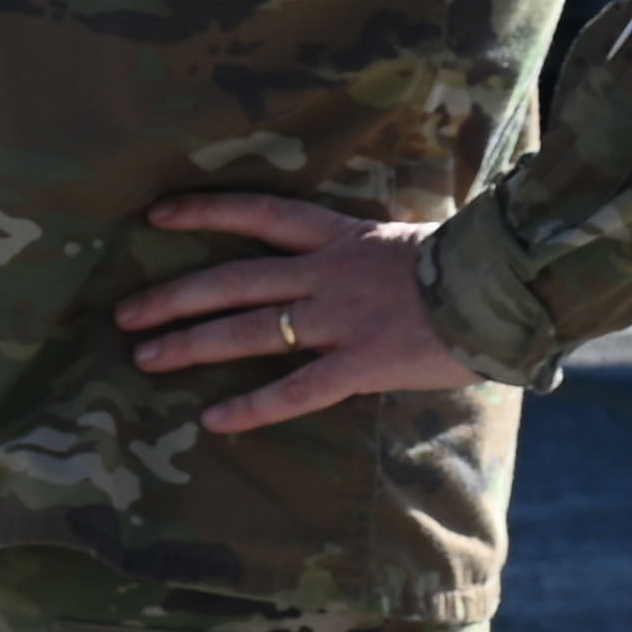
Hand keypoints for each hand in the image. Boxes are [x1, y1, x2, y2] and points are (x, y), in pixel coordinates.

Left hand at [121, 195, 477, 430]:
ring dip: (191, 344)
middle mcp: (326, 274)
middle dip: (173, 296)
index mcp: (338, 236)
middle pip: (231, 279)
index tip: (154, 215)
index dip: (204, 212)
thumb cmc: (469, 266)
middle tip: (123, 314)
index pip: (257, 212)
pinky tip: (213, 419)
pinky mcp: (361, 363)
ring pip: (249, 329)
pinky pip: (296, 389)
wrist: (508, 288)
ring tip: (143, 359)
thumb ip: (370, 253)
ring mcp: (339, 319)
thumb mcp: (409, 240)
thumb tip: (364, 261)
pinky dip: (252, 406)